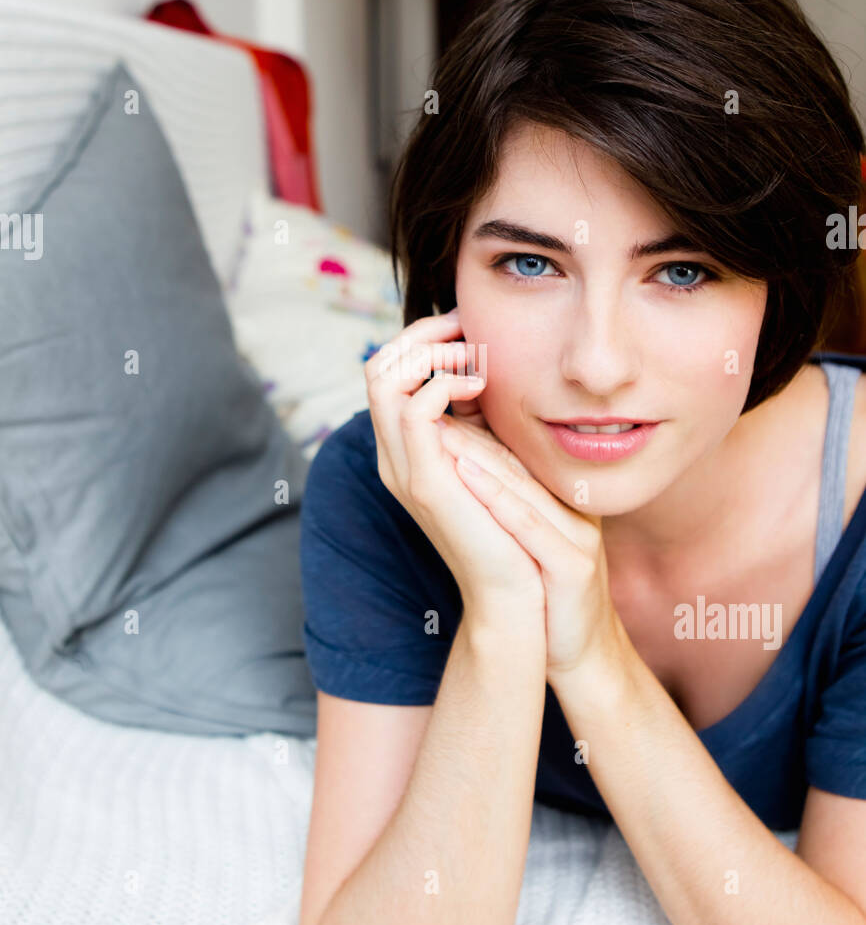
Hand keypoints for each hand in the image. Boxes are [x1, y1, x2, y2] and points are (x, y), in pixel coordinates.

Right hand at [364, 310, 546, 627]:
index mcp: (407, 452)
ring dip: (431, 352)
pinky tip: (481, 384)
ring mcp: (405, 469)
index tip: (468, 327)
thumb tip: (496, 373)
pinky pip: (415, 408)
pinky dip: (445, 381)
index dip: (422, 338)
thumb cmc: (514, 531)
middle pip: (376, 366)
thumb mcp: (494, 463)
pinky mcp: (427, 481)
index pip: (387, 371)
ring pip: (384, 377)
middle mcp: (395, 456)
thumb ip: (483, 425)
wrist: (514, 597)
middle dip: (422, 335)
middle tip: (469, 331)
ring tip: (475, 357)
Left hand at [436, 414, 632, 682]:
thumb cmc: (548, 595)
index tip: (437, 402)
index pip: (517, 455)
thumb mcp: (530, 540)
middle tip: (430, 402)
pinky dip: (496, 499)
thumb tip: (467, 458)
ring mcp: (578, 537)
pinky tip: (465, 476)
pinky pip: (531, 527)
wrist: (580, 655)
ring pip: (522, 488)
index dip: (476, 426)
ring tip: (438, 428)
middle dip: (471, 430)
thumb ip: (511, 500)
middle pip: (517, 463)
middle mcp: (574, 511)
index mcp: (562, 501)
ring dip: (479, 455)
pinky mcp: (574, 567)